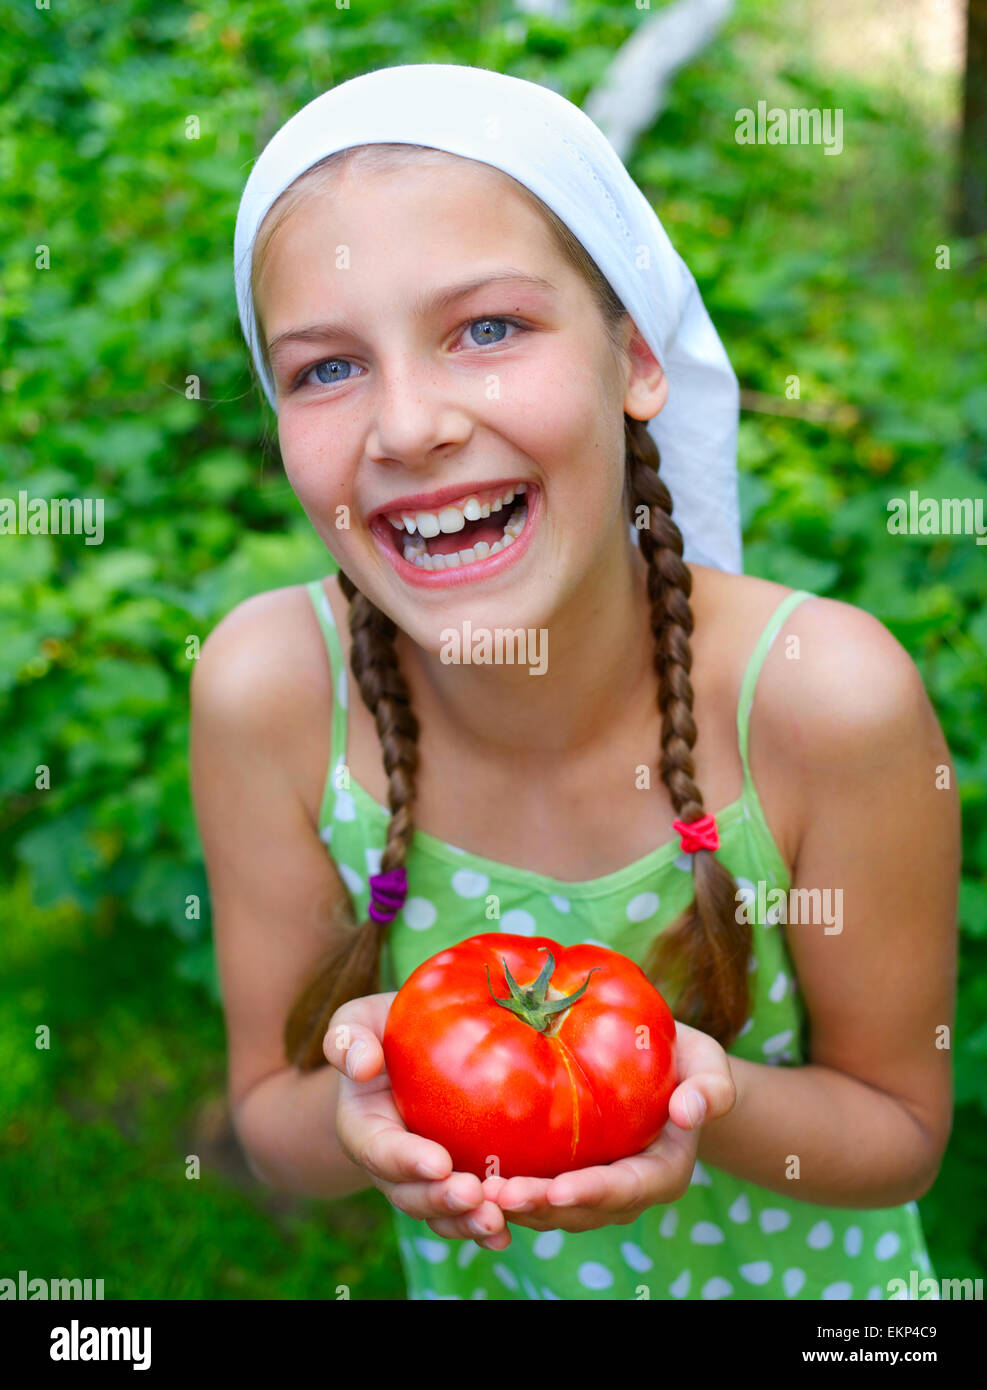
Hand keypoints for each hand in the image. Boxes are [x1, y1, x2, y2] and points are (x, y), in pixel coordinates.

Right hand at [324, 993, 512, 1250]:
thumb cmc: (385, 1030)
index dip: (406, 1161)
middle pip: (408, 1194)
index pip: (380, 1150)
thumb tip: (362, 1067)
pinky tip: (507, 1234)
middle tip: (472, 1194)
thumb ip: (347, 1039)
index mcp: (363, 1127)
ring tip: (495, 1222)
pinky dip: (483, 1229)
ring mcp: (421, 1180)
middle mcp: (389, 1164)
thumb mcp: (359, 1022)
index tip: (439, 1163)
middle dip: (439, 1200)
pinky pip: (464, 1214)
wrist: (411, 1048)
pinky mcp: (453, 1183)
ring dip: (464, 1224)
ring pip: (437, 1214)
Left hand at [430, 1020, 736, 1237]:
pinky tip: (464, 1174)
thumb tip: (689, 1111)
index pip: (626, 1190)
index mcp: (661, 1172)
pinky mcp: (561, 1173)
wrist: (660, 1061)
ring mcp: (589, 1187)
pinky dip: (501, 1188)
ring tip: (472, 1191)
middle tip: (498, 1195)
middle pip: (579, 1210)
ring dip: (512, 1206)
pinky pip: (531, 1188)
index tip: (558, 1188)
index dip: (593, 1193)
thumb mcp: (707, 1063)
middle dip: (540, 1207)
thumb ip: (711, 1087)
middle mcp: (623, 1191)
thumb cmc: (683, 1058)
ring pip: (548, 1209)